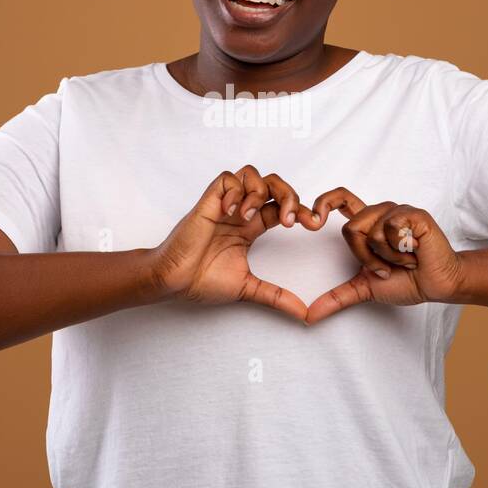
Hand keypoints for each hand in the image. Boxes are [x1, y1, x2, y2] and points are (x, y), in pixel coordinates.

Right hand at [150, 165, 317, 321]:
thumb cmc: (202, 281)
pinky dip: (236, 191)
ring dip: (260, 192)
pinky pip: (227, 179)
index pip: (282, 207)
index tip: (313, 224)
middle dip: (289, 196)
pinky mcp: (209, 201)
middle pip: (273, 185)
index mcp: (252, 228)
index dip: (300, 210)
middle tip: (291, 220)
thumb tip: (303, 313)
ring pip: (252, 174)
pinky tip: (233, 213)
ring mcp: (225, 205)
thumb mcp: (249, 289)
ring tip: (251, 217)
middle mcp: (241, 213)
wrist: (174, 280)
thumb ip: (276, 296)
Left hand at [304, 187, 464, 323]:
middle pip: (351, 228)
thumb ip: (337, 297)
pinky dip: (402, 249)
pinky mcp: (414, 214)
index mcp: (366, 223)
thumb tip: (309, 316)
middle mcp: (379, 213)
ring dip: (387, 257)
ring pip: (371, 232)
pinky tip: (414, 252)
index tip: (313, 222)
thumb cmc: (405, 281)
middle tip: (386, 267)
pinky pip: (392, 229)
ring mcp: (397, 211)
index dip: (324, 203)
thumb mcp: (364, 288)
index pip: (340, 200)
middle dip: (366, 258)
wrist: (436, 285)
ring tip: (404, 259)